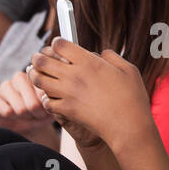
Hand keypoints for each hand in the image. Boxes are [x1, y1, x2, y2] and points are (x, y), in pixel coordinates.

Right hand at [0, 70, 58, 144]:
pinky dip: (11, 118)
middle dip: (36, 114)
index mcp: (36, 76)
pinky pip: (6, 111)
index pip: (43, 91)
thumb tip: (47, 100)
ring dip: (25, 117)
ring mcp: (5, 85)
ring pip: (19, 108)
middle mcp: (19, 77)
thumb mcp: (51, 106)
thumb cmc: (42, 112)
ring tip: (26, 115)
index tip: (48, 110)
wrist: (28, 123)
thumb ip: (51, 101)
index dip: (46, 106)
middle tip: (38, 114)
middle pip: (32, 103)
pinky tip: (13, 115)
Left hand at [27, 39, 154, 151]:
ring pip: (38, 80)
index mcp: (89, 62)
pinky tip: (51, 97)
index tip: (57, 46)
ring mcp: (68, 93)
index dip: (56, 42)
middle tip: (38, 58)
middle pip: (42, 60)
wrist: (128, 127)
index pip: (59, 44)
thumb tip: (101, 53)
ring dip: (36, 75)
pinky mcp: (67, 110)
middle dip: (38, 57)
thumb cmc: (132, 98)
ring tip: (38, 74)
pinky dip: (46, 98)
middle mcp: (74, 75)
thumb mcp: (128, 69)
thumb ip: (112, 57)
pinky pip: (46, 101)